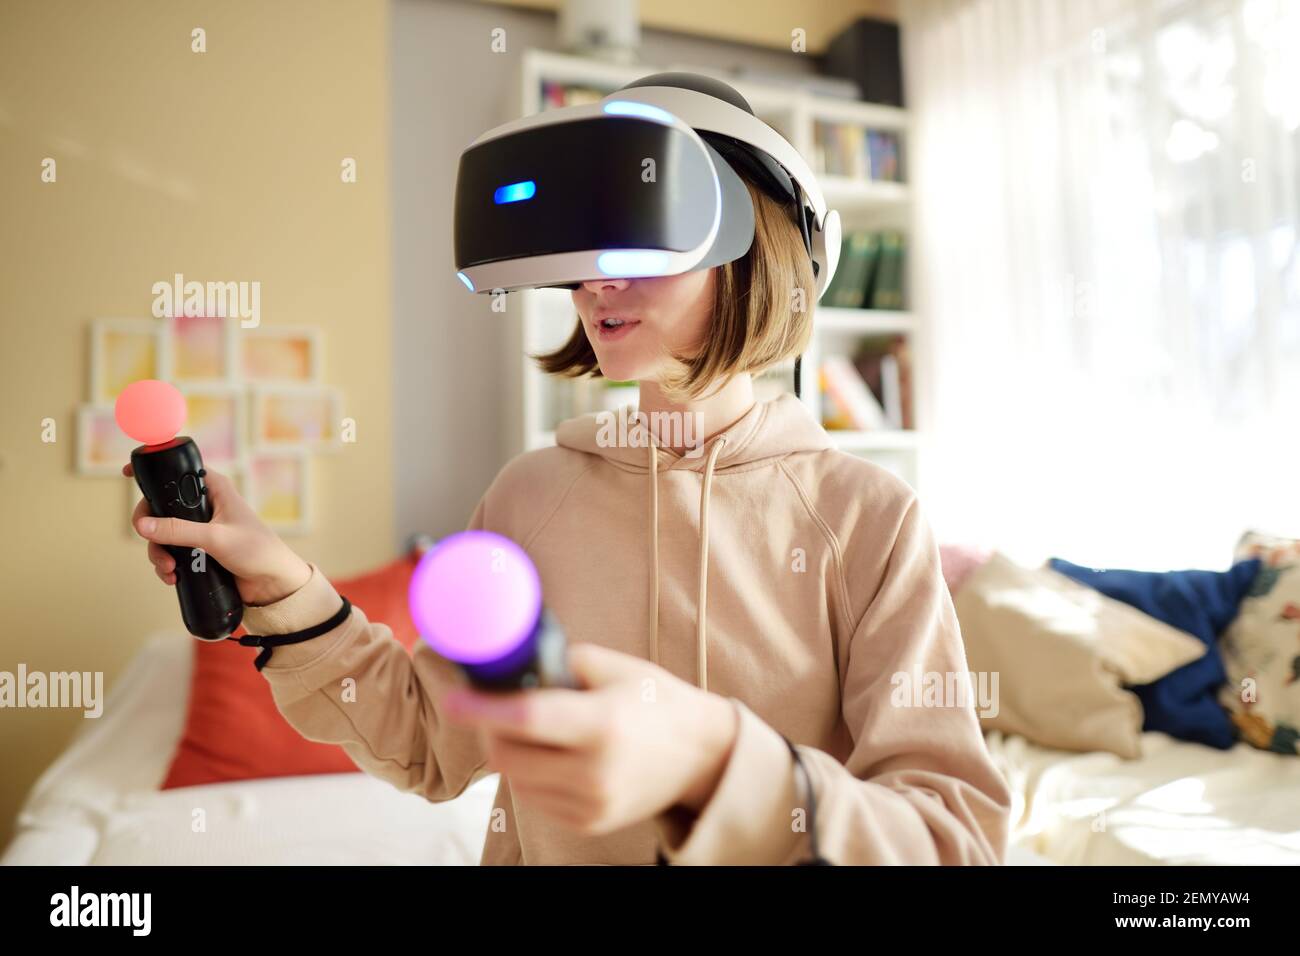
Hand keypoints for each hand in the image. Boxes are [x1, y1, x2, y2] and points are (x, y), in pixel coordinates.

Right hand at [123, 463, 311, 605]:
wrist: (272, 584)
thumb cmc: (257, 551)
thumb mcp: (216, 538)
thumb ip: (179, 531)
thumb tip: (143, 526)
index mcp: (214, 489)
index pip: (178, 470)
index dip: (154, 471)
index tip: (128, 473)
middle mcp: (204, 505)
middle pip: (160, 506)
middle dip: (151, 528)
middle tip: (150, 541)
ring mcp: (199, 528)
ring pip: (162, 533)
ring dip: (159, 552)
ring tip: (169, 570)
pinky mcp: (198, 550)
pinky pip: (171, 552)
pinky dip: (167, 565)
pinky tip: (173, 577)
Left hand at [442, 644, 738, 835]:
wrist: (702, 755)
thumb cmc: (656, 701)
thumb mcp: (615, 668)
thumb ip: (559, 662)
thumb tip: (510, 661)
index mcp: (602, 724)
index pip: (526, 719)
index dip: (481, 709)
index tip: (453, 699)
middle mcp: (595, 771)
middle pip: (508, 755)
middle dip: (491, 728)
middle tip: (499, 706)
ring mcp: (591, 803)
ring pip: (514, 779)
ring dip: (511, 752)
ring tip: (536, 729)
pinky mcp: (588, 823)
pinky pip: (534, 798)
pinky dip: (531, 774)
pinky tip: (556, 754)